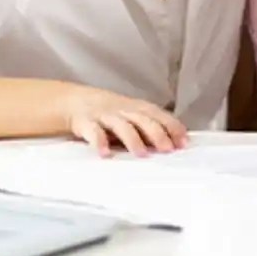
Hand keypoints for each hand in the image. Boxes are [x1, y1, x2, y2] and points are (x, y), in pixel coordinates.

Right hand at [62, 85, 187, 157]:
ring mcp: (104, 115)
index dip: (172, 127)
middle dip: (157, 134)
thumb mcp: (129, 115)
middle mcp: (122, 110)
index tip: (184, 142)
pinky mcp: (85, 123)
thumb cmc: (108, 112)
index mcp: (135, 108)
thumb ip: (147, 127)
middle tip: (168, 150)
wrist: (72, 101)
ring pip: (121, 125)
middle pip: (143, 119)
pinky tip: (105, 154)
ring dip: (133, 139)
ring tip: (141, 154)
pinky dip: (99, 142)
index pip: (158, 115)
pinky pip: (93, 132)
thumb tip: (174, 144)